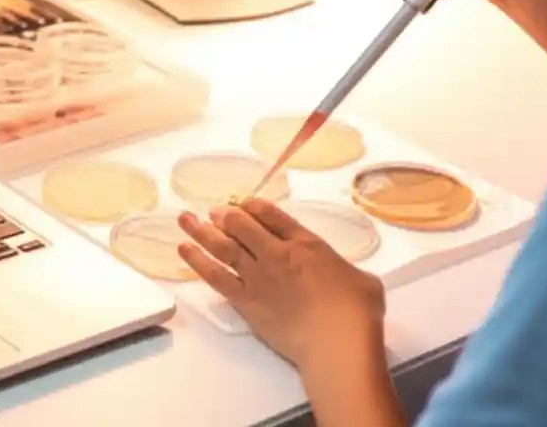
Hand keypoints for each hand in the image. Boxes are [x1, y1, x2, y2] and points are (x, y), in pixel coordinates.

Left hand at [177, 200, 385, 372]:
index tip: (243, 204)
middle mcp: (277, 254)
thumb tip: (346, 277)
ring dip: (200, 231)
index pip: (272, 215)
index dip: (253, 206)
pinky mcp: (245, 301)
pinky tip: (184, 250)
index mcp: (306, 244)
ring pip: (222, 247)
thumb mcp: (362, 280)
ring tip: (184, 219)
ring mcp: (258, 277)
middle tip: (212, 211)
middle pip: (241, 225)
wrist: (335, 343)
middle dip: (224, 215)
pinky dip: (197, 261)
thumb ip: (344, 270)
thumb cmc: (356, 313)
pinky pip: (214, 275)